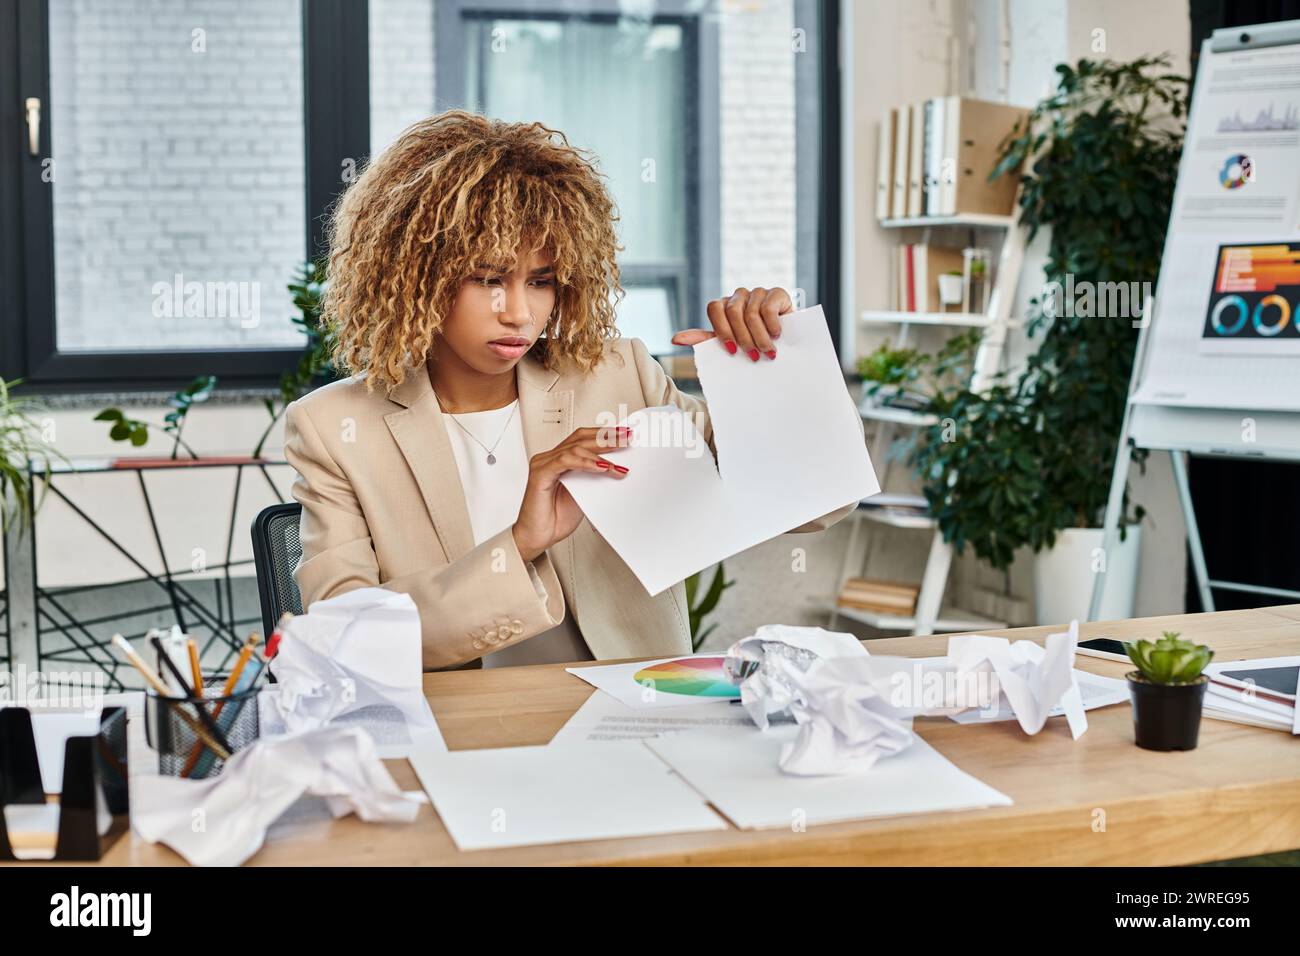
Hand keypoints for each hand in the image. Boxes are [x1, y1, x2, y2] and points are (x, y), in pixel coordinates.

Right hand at [512, 426, 630, 562]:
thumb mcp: (584, 494)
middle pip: (580, 438)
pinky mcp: (540, 474)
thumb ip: (595, 478)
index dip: (604, 434)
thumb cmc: (556, 518)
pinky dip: (585, 463)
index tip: (625, 434)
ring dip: (601, 452)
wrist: (538, 537)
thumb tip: (618, 468)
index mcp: (559, 460)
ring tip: (619, 460)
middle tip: (627, 438)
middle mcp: (550, 458)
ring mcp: (543, 464)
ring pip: (575, 448)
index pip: (583, 438)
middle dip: (607, 437)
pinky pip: (565, 461)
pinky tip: (601, 467)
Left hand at [670, 287, 793, 361]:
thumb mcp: (728, 343)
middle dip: (743, 338)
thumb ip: (703, 339)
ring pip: (751, 313)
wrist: (785, 342)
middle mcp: (739, 295)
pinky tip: (776, 335)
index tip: (731, 351)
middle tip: (753, 356)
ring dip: (760, 337)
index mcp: (724, 305)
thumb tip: (674, 338)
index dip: (721, 330)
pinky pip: (768, 307)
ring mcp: (757, 292)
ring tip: (768, 352)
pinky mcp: (776, 293)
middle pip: (733, 312)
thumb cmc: (752, 342)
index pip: (714, 308)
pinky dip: (772, 325)